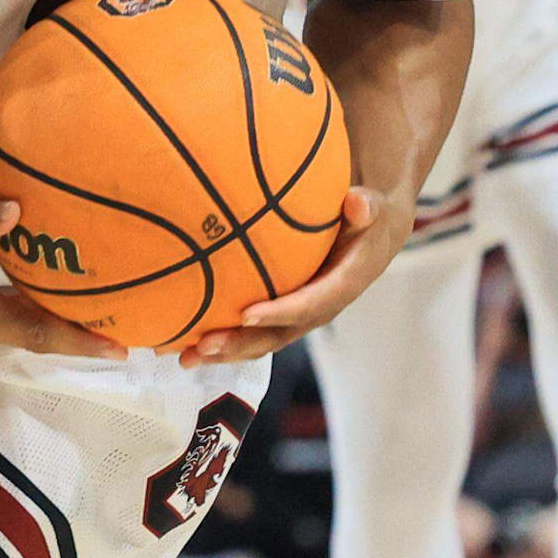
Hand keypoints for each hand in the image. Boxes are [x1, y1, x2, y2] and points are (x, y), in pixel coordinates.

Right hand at [0, 196, 123, 358]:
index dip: (79, 341)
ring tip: (94, 316)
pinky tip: (50, 288)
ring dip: (56, 324)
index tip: (117, 347)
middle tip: (120, 335)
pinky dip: (32, 304)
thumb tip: (17, 210)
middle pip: (37, 336)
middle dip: (77, 337)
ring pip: (22, 324)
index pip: (39, 333)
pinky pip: (6, 308)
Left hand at [186, 185, 397, 367]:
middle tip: (203, 346)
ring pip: (261, 340)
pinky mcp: (284, 314)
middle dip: (240, 343)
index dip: (280, 313)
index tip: (247, 314)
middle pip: (278, 334)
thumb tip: (356, 201)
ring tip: (185, 356)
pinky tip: (186, 342)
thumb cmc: (367, 217)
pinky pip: (254, 332)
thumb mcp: (372, 209)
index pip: (310, 305)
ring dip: (224, 351)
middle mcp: (319, 308)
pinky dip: (223, 339)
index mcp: (342, 286)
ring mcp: (300, 315)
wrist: (372, 235)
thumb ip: (365, 207)